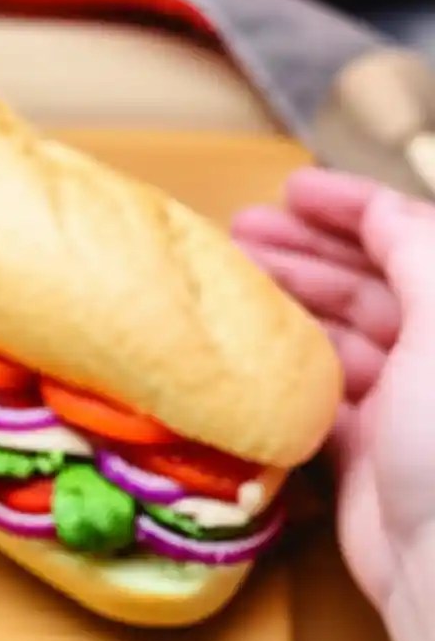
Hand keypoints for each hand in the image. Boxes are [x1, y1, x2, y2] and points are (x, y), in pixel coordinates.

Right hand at [232, 168, 434, 640]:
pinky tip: (240, 353)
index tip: (293, 187)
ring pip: (331, 338)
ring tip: (225, 285)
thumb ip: (417, 253)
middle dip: (303, 252)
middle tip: (238, 231)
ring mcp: (400, 406)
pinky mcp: (361, 453)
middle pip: (365, 285)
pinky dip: (276, 370)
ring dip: (280, 308)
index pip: (410, 240)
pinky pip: (310, 395)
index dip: (352, 207)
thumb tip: (384, 210)